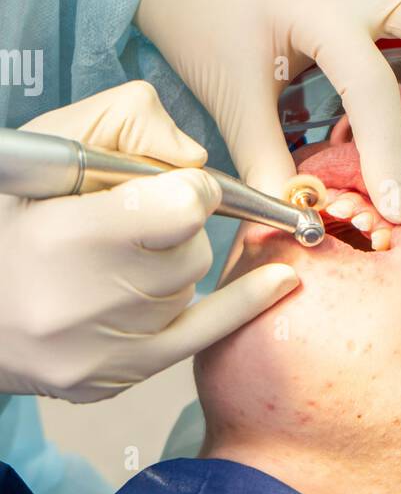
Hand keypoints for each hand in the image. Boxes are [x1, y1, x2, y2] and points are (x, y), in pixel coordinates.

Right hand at [0, 83, 297, 401]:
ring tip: (115, 260)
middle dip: (175, 228)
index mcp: (64, 234)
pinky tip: (280, 281)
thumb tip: (195, 158)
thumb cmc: (11, 218)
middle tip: (132, 224)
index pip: (182, 208)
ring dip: (171, 264)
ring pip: (190, 284)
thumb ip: (127, 119)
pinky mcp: (118, 373)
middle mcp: (83, 300)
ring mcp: (104, 347)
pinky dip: (245, 304)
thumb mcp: (53, 144)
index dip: (186, 190)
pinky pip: (205, 334)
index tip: (169, 187)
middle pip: (190, 250)